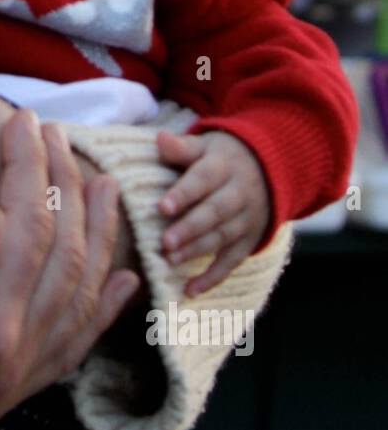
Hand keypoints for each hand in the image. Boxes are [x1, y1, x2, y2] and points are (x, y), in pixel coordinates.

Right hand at [0, 104, 140, 429]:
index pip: (27, 227)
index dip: (29, 166)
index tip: (22, 120)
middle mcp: (10, 360)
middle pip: (63, 256)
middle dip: (66, 188)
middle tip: (58, 135)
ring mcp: (12, 382)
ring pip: (79, 297)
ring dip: (96, 238)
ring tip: (103, 188)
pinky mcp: (3, 394)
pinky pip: (72, 346)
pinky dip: (101, 309)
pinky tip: (119, 285)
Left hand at [157, 129, 270, 295]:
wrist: (269, 167)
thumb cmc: (220, 157)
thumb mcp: (204, 146)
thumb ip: (181, 148)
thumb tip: (160, 139)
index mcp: (223, 167)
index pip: (202, 180)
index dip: (183, 194)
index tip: (162, 207)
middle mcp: (239, 193)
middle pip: (214, 212)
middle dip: (190, 229)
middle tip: (164, 243)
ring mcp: (247, 219)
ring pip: (222, 237)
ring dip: (197, 250)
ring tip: (171, 261)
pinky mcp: (249, 240)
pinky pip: (233, 260)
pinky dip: (213, 277)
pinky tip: (190, 290)